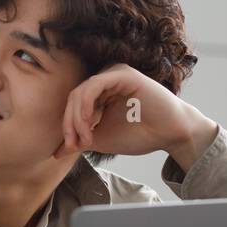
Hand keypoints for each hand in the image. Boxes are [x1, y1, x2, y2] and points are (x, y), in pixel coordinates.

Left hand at [52, 63, 217, 170]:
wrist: (170, 134)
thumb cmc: (140, 134)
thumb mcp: (102, 140)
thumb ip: (79, 141)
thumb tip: (55, 153)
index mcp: (99, 93)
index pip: (72, 105)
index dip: (67, 127)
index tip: (70, 148)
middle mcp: (104, 80)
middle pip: (73, 98)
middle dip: (70, 124)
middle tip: (76, 145)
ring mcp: (113, 74)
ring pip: (80, 92)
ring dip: (78, 118)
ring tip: (87, 138)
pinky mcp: (123, 73)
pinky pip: (94, 85)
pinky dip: (86, 105)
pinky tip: (90, 122)